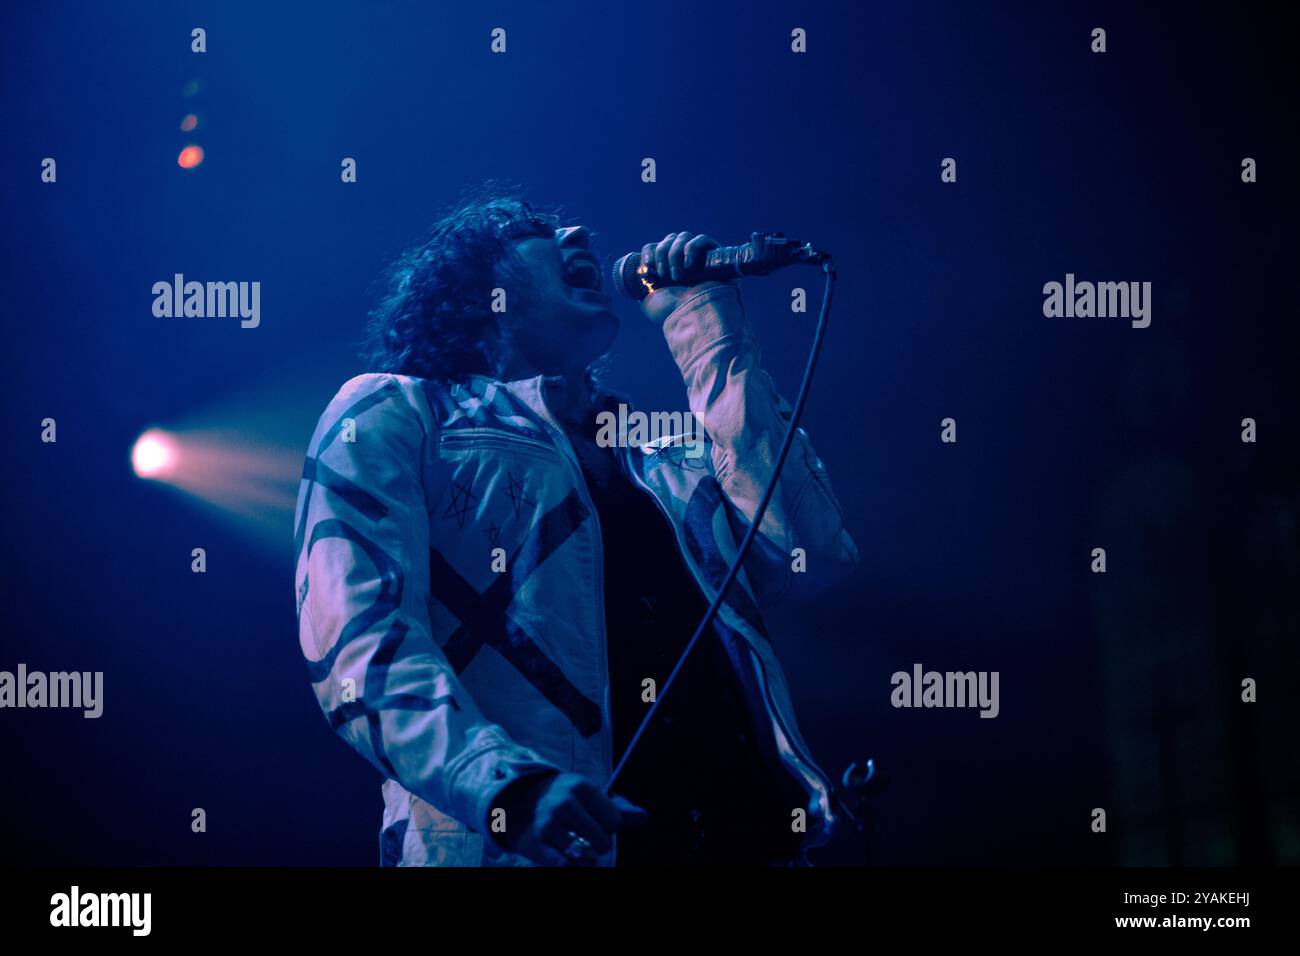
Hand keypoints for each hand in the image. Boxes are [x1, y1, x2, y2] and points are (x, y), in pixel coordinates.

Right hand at [495, 771, 647, 865]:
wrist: (518, 802)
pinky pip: (565, 866)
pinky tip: (567, 856)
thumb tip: (646, 816)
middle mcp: (564, 803)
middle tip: (585, 836)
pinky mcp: (536, 844)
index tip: (594, 820)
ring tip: (579, 848)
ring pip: (585, 857)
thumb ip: (618, 808)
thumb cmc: (564, 800)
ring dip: (586, 858)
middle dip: (598, 843)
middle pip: (603, 842)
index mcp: (581, 787)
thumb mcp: (589, 796)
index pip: (614, 821)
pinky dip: (570, 865)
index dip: (608, 826)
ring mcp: (549, 825)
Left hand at [638, 230, 725, 323]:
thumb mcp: (648, 301)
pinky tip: (689, 266)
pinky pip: (701, 239)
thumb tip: (640, 274)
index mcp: (667, 267)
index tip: (647, 267)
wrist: (693, 317)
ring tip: (677, 276)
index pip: (655, 246)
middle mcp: (682, 260)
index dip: (649, 252)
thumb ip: (642, 287)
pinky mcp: (714, 255)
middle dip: (662, 254)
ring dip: (674, 254)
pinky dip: (691, 249)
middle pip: (668, 239)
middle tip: (664, 276)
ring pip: (683, 237)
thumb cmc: (672, 312)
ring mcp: (699, 257)